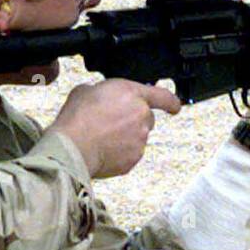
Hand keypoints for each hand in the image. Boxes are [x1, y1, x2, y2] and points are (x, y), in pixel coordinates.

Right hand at [48, 79, 181, 178]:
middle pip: (146, 119)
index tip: (175, 107)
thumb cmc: (78, 118)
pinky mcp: (134, 159)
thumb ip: (103, 92)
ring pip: (137, 137)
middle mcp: (142, 117)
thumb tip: (101, 98)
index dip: (171, 102)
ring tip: (101, 136)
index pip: (164, 96)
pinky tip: (102, 149)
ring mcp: (140, 140)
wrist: (73, 147)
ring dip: (124, 137)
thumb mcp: (86, 90)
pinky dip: (119, 153)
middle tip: (111, 122)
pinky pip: (130, 154)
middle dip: (132, 120)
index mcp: (133, 94)